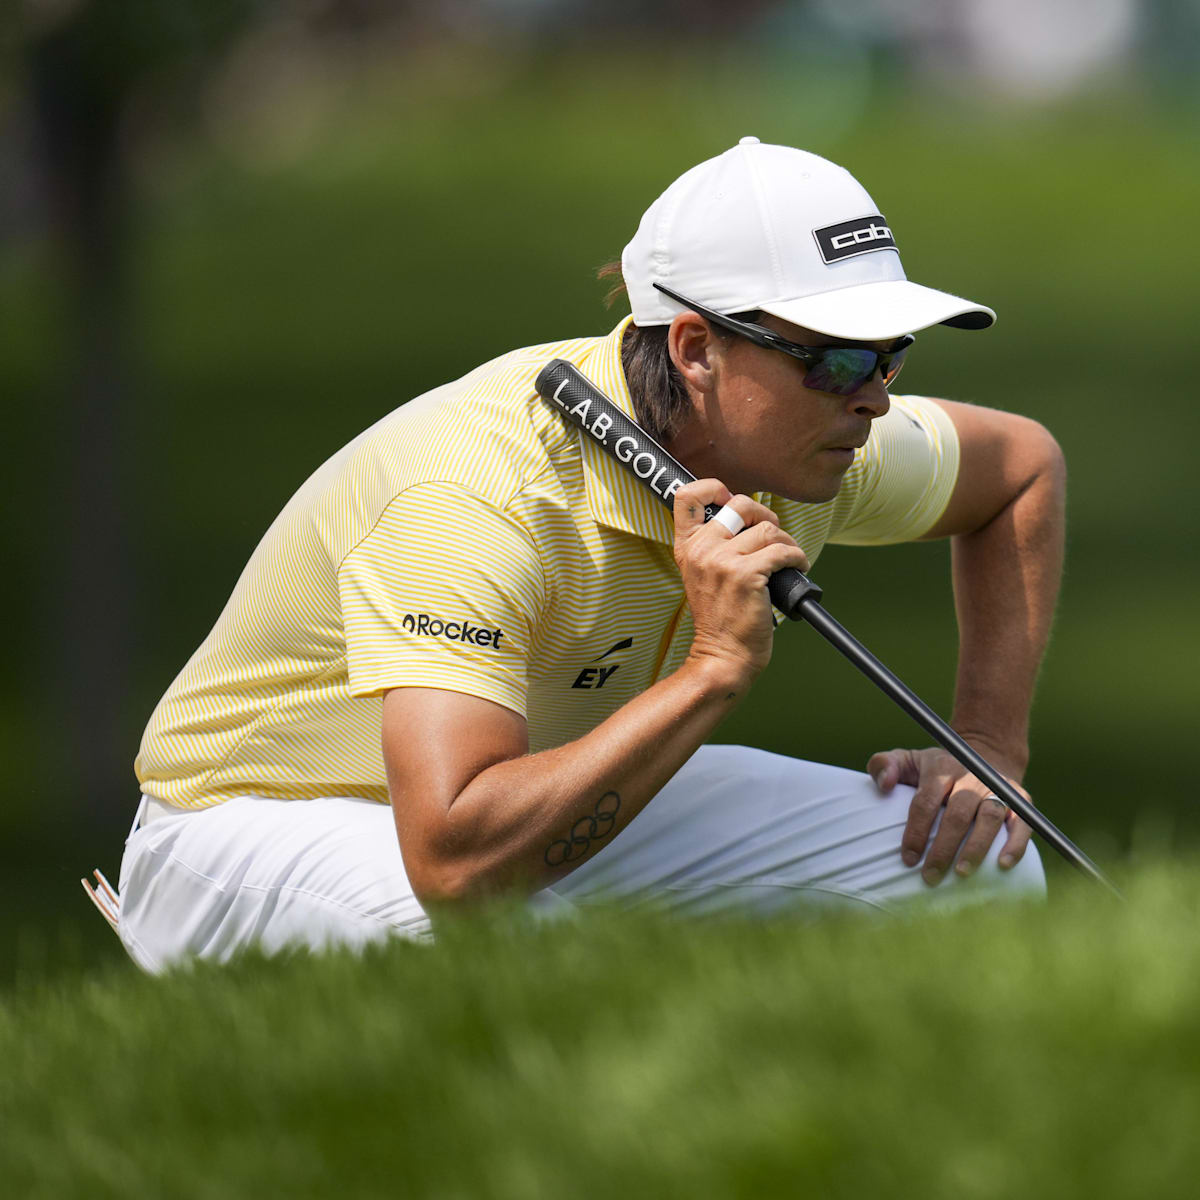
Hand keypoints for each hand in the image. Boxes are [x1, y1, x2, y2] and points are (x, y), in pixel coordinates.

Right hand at [673, 480, 809, 681]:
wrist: (722, 656)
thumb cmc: (719, 619)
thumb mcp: (702, 576)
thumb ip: (713, 546)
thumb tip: (748, 518)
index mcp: (687, 547)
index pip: (686, 496)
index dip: (712, 487)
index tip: (729, 499)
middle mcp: (701, 550)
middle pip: (740, 504)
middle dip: (765, 516)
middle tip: (773, 536)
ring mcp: (722, 561)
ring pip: (768, 529)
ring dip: (787, 542)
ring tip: (789, 560)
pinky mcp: (746, 575)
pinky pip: (783, 550)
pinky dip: (797, 558)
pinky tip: (797, 568)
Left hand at [867, 746, 1032, 885]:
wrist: (984, 755)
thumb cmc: (936, 768)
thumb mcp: (907, 760)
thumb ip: (884, 766)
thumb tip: (883, 784)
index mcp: (941, 768)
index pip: (925, 802)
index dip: (916, 832)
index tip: (908, 859)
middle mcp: (971, 776)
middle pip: (956, 814)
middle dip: (942, 848)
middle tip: (930, 876)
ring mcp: (998, 786)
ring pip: (989, 817)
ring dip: (976, 847)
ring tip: (962, 873)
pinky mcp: (1021, 799)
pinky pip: (1022, 822)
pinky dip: (1016, 844)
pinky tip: (1003, 865)